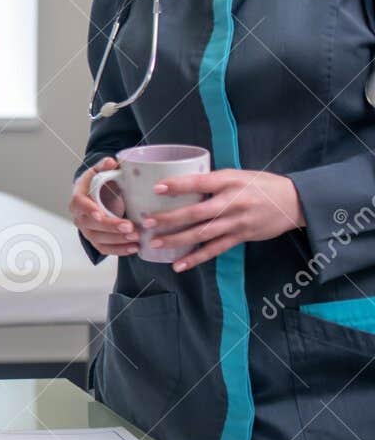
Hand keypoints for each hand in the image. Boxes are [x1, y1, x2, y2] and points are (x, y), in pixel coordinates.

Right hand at [70, 157, 138, 256]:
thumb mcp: (101, 172)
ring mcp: (87, 230)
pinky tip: (134, 247)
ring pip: (99, 239)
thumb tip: (110, 162)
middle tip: (129, 227)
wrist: (98, 197)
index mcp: (79, 198)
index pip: (79, 204)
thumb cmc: (99, 184)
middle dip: (110, 227)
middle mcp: (80, 216)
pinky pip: (105, 249)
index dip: (88, 210)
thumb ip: (105, 166)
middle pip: (91, 225)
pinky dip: (119, 250)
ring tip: (136, 237)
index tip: (100, 214)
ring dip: (118, 240)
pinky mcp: (96, 240)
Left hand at [140, 168, 305, 272]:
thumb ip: (212, 181)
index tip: (157, 188)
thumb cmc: (260, 184)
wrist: (294, 201)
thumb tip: (179, 185)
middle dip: (169, 219)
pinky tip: (179, 265)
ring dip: (177, 240)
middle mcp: (232, 202)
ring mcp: (236, 222)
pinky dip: (196, 258)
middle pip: (197, 212)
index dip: (179, 185)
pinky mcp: (241, 237)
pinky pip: (215, 249)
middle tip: (146, 222)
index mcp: (229, 181)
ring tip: (155, 243)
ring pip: (202, 233)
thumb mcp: (237, 175)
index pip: (200, 182)